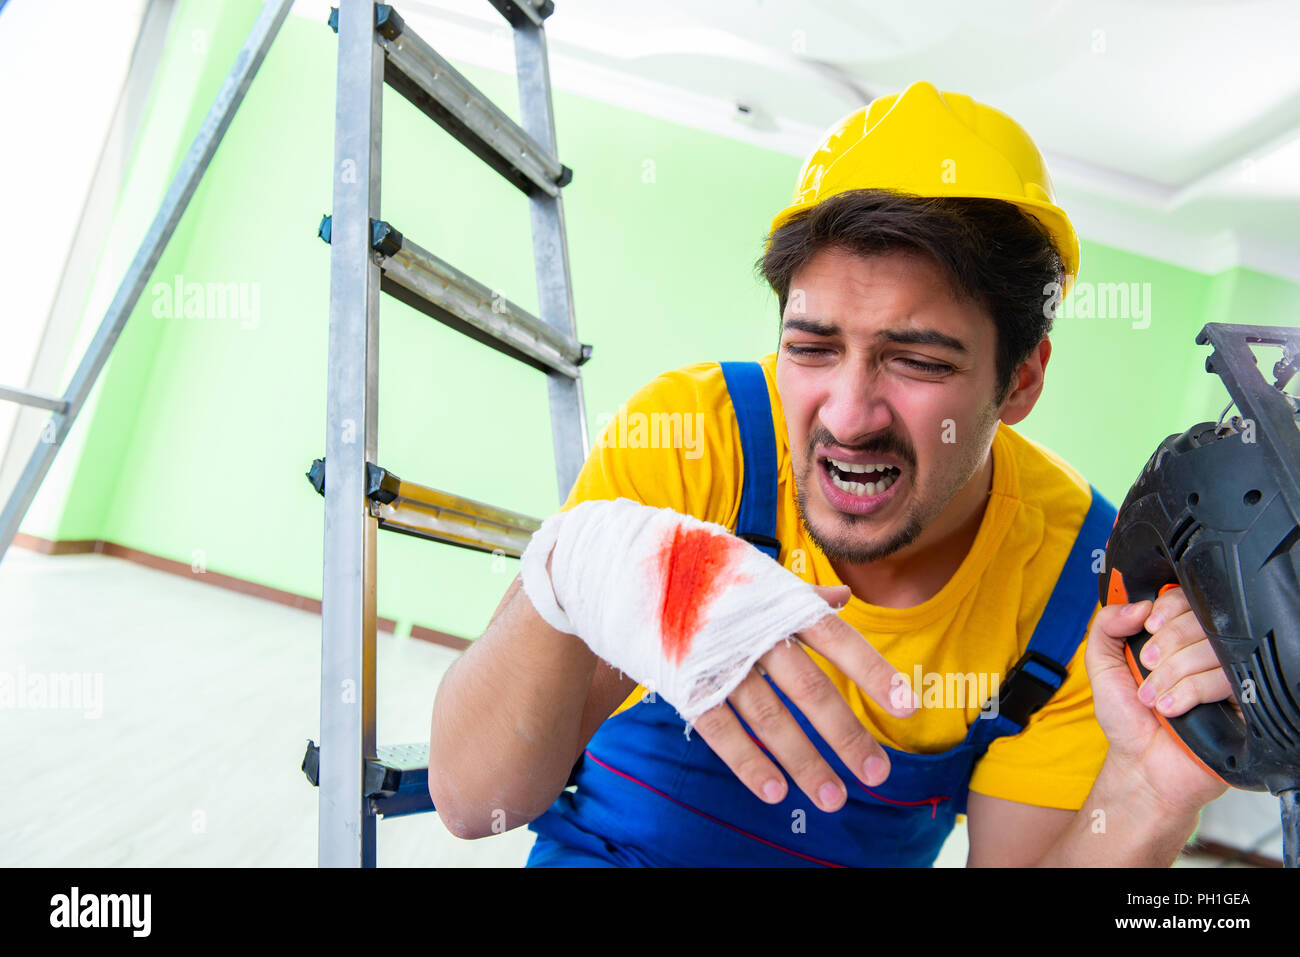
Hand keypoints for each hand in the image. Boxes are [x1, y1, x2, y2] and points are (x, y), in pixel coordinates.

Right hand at [690, 585, 917, 812]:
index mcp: (779, 602)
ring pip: (769, 717)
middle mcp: (754, 631)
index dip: (873, 673)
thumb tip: (844, 597)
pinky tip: (775, 792)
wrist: (624, 563)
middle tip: (877, 773)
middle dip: (846, 735)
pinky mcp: (682, 681)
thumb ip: (801, 596)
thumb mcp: (755, 574)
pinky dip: (749, 762)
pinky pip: (720, 728)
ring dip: (804, 761)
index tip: (906, 708)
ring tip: (833, 798)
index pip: (837, 640)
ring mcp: (717, 658)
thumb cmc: (702, 569)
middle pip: (810, 689)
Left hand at [1084, 590, 1230, 814]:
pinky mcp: (1239, 700)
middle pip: (1199, 620)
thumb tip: (1136, 604)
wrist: (1143, 765)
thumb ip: (1105, 627)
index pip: (1183, 600)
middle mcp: (1200, 650)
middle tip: (1146, 669)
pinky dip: (1189, 692)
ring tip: (1153, 699)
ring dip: (1172, 675)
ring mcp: (1222, 673)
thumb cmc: (1126, 717)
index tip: (1148, 628)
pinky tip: (1172, 709)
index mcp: (1172, 636)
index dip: (1166, 610)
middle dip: (1165, 646)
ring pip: (1210, 649)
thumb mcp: (1101, 666)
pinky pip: (1223, 679)